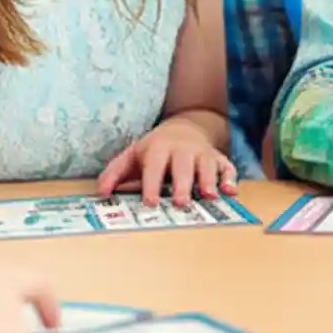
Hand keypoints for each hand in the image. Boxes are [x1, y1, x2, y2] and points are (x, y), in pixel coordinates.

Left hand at [97, 121, 237, 205]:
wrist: (184, 129)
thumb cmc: (154, 150)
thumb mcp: (132, 156)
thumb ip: (115, 173)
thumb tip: (101, 192)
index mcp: (158, 149)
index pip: (154, 166)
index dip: (151, 184)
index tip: (150, 202)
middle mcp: (182, 151)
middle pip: (183, 166)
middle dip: (182, 184)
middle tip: (180, 203)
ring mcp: (202, 154)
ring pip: (207, 166)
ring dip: (208, 181)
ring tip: (209, 196)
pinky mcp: (218, 160)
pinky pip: (228, 167)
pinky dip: (231, 178)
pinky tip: (230, 191)